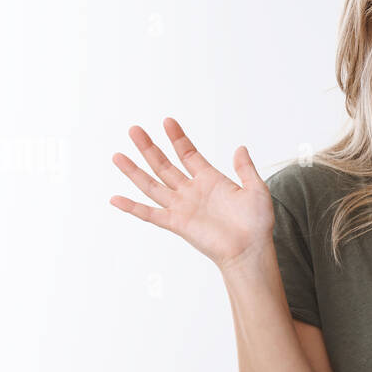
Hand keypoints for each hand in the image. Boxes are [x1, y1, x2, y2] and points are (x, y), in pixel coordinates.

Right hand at [110, 118, 273, 267]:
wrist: (251, 250)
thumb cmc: (256, 224)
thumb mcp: (256, 190)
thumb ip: (245, 169)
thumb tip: (240, 148)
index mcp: (210, 180)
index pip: (188, 154)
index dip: (177, 138)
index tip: (167, 121)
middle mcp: (192, 192)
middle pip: (164, 165)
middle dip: (149, 148)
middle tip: (134, 130)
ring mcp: (182, 207)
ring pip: (152, 185)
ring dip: (134, 171)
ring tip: (118, 155)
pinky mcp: (177, 224)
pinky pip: (150, 214)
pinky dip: (132, 208)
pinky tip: (115, 199)